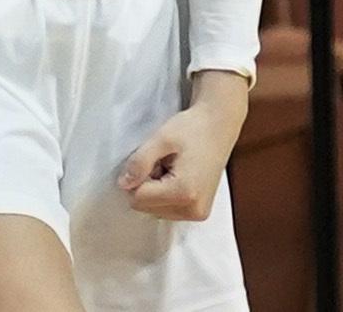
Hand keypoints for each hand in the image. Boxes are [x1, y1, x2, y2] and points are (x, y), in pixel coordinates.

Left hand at [117, 78, 247, 220]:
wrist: (218, 127)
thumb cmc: (191, 128)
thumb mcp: (160, 139)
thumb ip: (139, 162)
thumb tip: (123, 184)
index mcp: (183, 193)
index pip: (138, 199)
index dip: (136, 177)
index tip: (151, 159)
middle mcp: (193, 210)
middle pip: (146, 208)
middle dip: (146, 185)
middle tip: (162, 163)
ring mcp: (198, 214)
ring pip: (155, 210)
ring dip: (155, 191)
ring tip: (171, 168)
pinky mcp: (199, 213)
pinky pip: (168, 209)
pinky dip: (165, 194)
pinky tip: (177, 176)